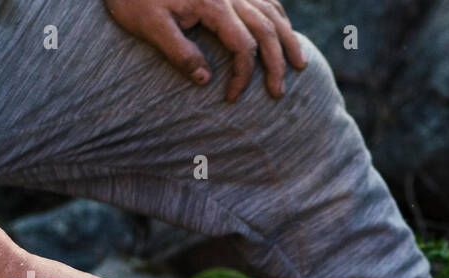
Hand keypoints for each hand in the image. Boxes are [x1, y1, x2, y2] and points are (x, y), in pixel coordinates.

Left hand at [105, 0, 306, 101]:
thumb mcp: (148, 25)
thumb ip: (179, 53)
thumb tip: (206, 80)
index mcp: (212, 3)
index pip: (242, 46)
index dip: (243, 75)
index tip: (232, 97)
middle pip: (267, 29)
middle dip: (276, 63)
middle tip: (278, 91)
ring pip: (272, 12)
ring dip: (288, 39)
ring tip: (300, 64)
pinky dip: (277, 16)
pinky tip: (283, 29)